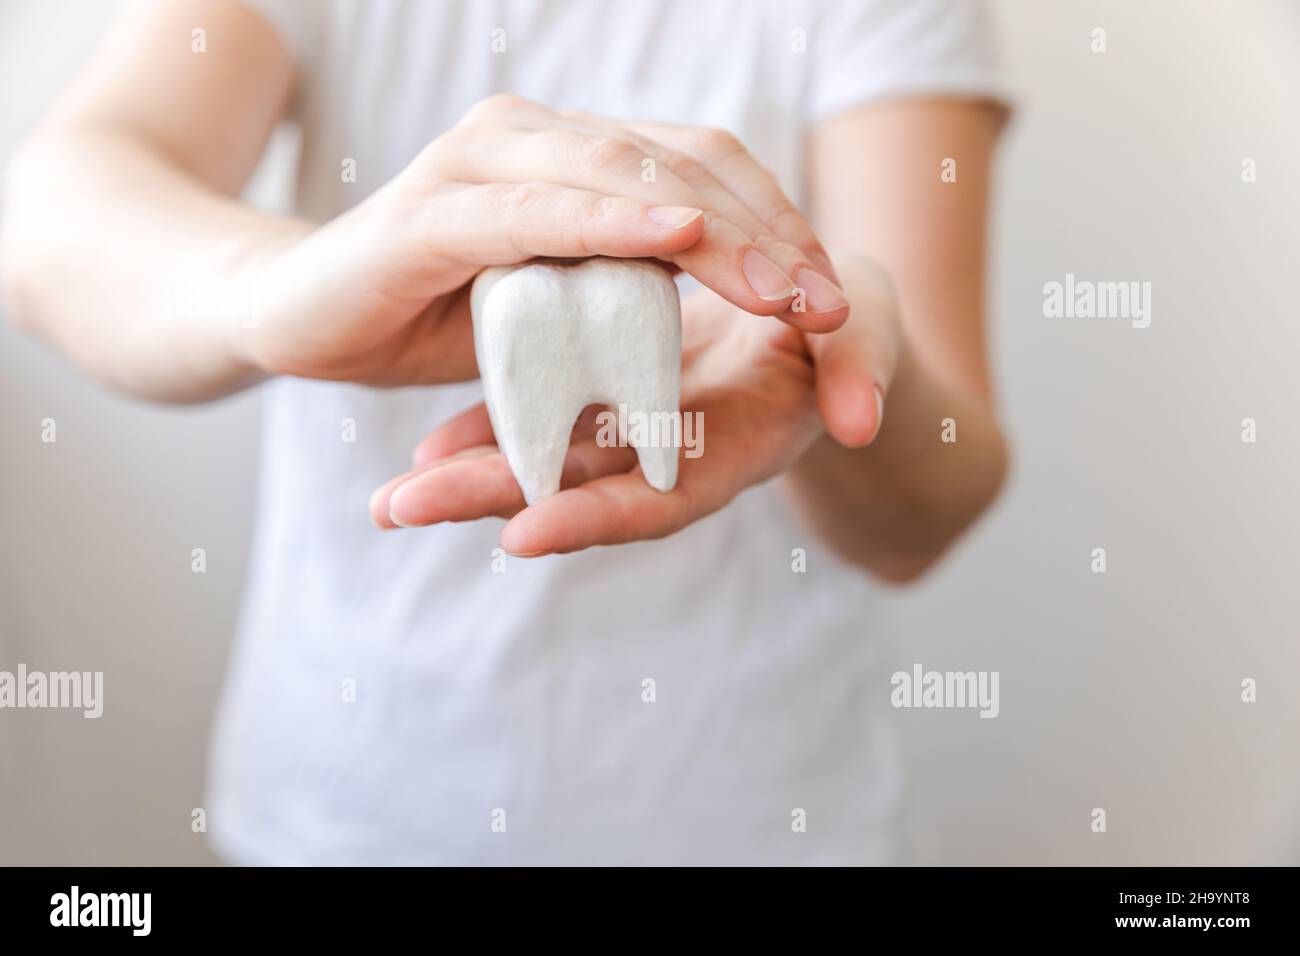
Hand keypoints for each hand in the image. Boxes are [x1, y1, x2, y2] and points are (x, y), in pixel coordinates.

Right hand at [240, 95, 849, 386]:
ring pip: (624, 176)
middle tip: (830, 303)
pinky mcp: (435, 213)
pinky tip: (678, 235)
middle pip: (682, 164)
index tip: (830, 299)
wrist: (291, 317)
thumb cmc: (422, 309)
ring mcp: (484, 165)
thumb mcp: (546, 304)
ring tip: (781, 284)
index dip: (775, 227)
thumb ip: (615, 284)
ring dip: (714, 229)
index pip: (701, 172)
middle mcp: (535, 142)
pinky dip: (612, 220)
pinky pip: (539, 211)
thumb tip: (699, 297)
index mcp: (572, 161)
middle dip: (768, 235)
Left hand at [368, 258, 901, 554]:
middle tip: (401, 507)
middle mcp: (680, 449)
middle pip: (579, 486)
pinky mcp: (614, 391)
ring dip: (469, 473)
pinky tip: (426, 445)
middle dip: (491, 496)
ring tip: (391, 494)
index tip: (521, 533)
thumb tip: (859, 419)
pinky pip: (548, 416)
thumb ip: (862, 368)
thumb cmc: (852, 328)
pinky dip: (493, 429)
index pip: (661, 495)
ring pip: (549, 458)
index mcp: (739, 443)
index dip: (598, 514)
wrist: (828, 320)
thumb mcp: (868, 335)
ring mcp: (640, 424)